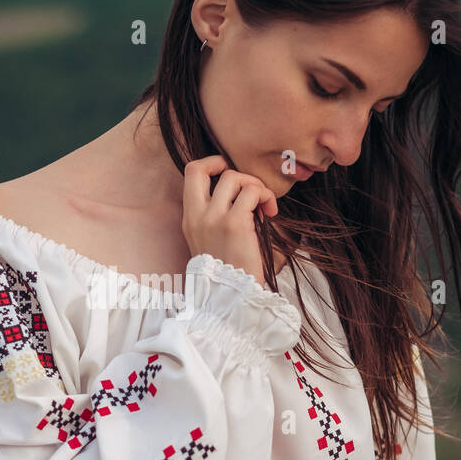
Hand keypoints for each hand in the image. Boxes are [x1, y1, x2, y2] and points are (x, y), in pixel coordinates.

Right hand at [181, 155, 277, 286]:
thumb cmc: (228, 270)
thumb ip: (213, 216)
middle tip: (247, 186)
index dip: (211, 164)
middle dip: (229, 167)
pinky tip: (270, 213)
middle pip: (205, 167)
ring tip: (263, 206)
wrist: (230, 295)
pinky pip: (253, 193)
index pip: (190, 172)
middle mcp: (197, 215)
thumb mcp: (209, 240)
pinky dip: (266, 197)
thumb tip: (238, 191)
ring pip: (234, 177)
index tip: (228, 176)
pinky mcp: (235, 223)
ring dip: (255, 186)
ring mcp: (214, 218)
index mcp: (190, 218)